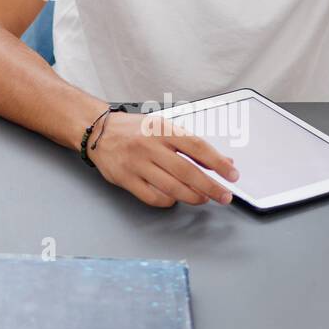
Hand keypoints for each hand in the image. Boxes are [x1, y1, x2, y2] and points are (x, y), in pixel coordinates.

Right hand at [87, 112, 238, 207]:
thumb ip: (192, 145)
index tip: (232, 174)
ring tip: (203, 198)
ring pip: (172, 188)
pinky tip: (175, 198)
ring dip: (193, 197)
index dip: (218, 163)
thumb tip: (223, 160)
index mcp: (161, 129)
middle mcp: (149, 146)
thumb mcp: (163, 127)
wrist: (97, 131)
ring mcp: (136, 163)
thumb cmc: (133, 130)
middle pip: (187, 171)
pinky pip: (153, 197)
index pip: (197, 147)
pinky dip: (169, 201)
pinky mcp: (125, 179)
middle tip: (224, 195)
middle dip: (211, 187)